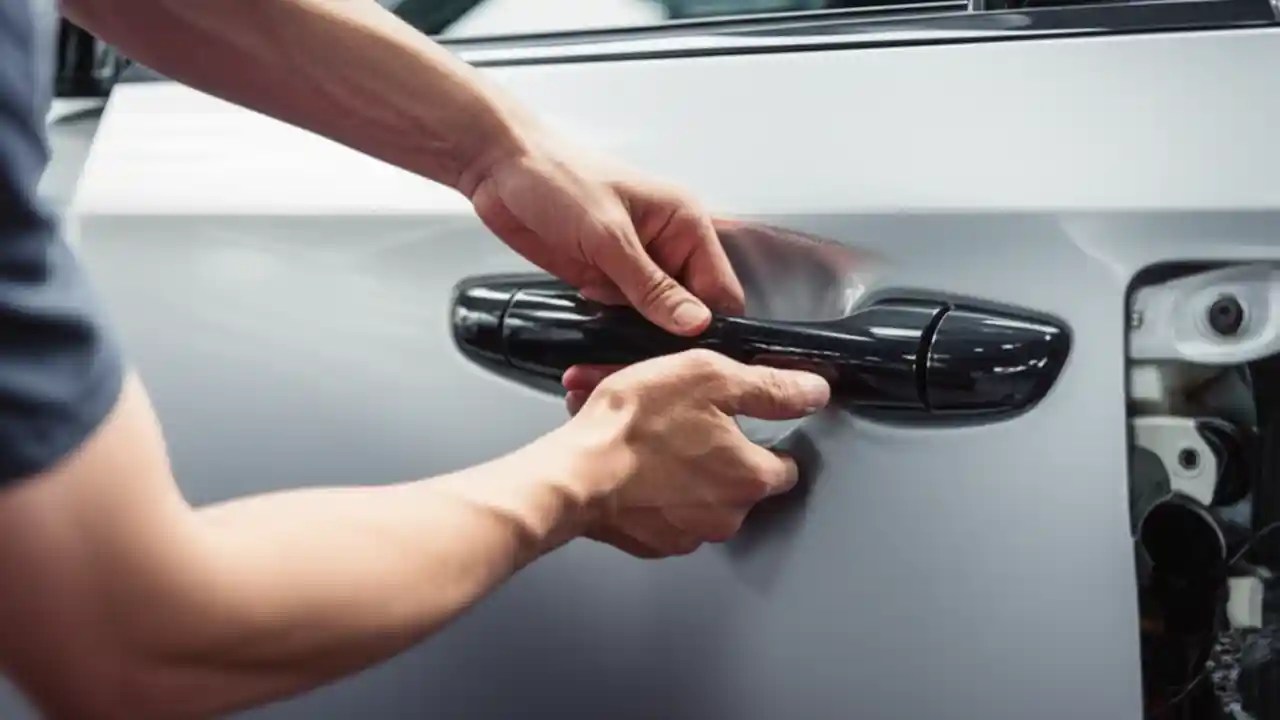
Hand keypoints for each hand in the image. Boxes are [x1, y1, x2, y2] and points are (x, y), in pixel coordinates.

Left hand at [465, 139, 744, 335]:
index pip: (720, 290)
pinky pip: (622, 316)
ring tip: (609, 343)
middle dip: (667, 338)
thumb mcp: (608, 236)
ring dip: (634, 335)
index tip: (688, 357)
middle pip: (689, 311)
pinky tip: (590, 320)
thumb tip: (696, 324)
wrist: (501, 168)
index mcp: (685, 224)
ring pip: (655, 319)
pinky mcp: (606, 278)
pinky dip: (609, 326)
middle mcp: (668, 246)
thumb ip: (651, 286)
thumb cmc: (557, 178)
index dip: (709, 326)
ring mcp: (636, 265)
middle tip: (641, 360)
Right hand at [551, 350, 829, 557]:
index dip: (770, 438)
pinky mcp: (652, 542)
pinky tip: (633, 462)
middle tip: (686, 421)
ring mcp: (689, 534)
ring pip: (700, 496)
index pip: (786, 465)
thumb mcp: (709, 378)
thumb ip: (770, 386)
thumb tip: (814, 390)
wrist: (573, 475)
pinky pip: (665, 512)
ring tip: (652, 437)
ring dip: (684, 470)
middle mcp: (727, 515)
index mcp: (751, 477)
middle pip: (740, 481)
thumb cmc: (634, 426)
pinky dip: (654, 490)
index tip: (747, 423)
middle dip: (718, 452)